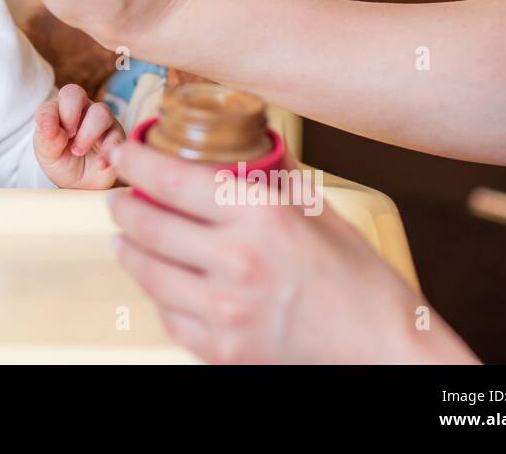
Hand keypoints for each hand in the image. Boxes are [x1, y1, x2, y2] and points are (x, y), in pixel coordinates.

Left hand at [34, 83, 124, 189]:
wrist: (79, 185)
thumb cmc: (61, 162)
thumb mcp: (47, 155)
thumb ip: (47, 142)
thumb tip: (51, 130)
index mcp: (60, 109)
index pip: (52, 100)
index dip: (51, 113)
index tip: (48, 133)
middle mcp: (81, 110)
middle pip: (77, 94)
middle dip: (70, 114)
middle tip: (67, 136)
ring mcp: (101, 122)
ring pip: (101, 112)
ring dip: (88, 133)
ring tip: (78, 152)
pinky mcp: (116, 138)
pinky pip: (117, 138)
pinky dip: (108, 151)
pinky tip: (100, 164)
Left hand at [105, 139, 478, 362]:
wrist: (387, 356)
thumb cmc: (364, 286)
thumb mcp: (322, 215)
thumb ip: (276, 182)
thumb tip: (250, 149)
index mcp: (262, 216)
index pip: (172, 178)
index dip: (136, 162)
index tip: (124, 153)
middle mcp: (237, 260)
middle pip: (148, 224)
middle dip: (123, 206)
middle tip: (118, 196)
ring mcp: (225, 309)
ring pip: (148, 273)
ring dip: (128, 250)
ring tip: (124, 238)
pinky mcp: (222, 348)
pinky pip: (169, 317)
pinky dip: (158, 297)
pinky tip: (158, 283)